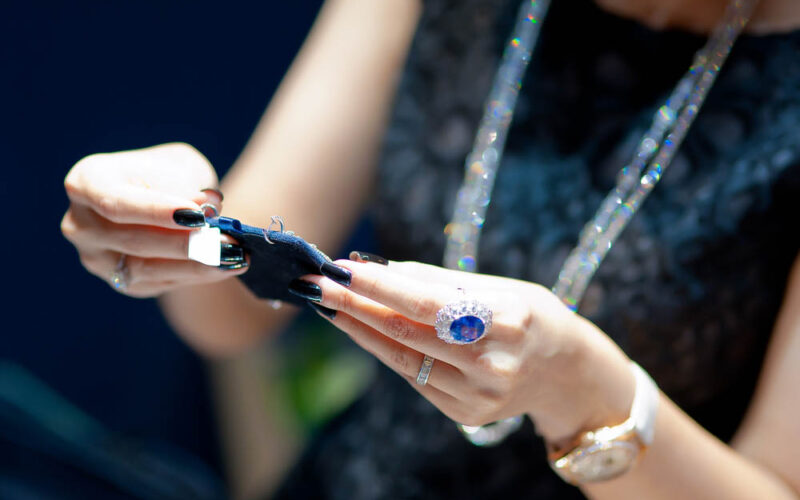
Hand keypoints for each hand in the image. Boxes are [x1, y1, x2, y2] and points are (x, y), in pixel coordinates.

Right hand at [61, 143, 247, 297]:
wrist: (170, 199)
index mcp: (87, 182)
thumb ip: (186, 184)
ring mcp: (98, 258)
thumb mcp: (180, 166)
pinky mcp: (122, 282)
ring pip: (147, 269)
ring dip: (196, 264)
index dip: (156, 211)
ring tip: (235, 255)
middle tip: (227, 240)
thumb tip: (201, 205)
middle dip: (186, 242)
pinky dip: (197, 274)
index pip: (116, 202)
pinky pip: (160, 283)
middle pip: (134, 240)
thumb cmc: (171, 175)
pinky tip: (227, 265)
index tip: (197, 215)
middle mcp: (81, 223)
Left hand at [298, 257, 634, 441]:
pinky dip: (384, 350)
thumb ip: (441, 282)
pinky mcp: (465, 414)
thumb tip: (381, 269)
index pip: (428, 302)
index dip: (379, 286)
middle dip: (353, 305)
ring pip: (401, 358)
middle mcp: (493, 365)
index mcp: (509, 322)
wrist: (567, 375)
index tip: (341, 266)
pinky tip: (362, 327)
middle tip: (315, 283)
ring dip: (358, 329)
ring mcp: (479, 396)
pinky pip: (414, 376)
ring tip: (328, 303)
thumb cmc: (531, 317)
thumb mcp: (502, 287)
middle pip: (406, 332)